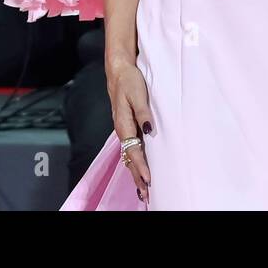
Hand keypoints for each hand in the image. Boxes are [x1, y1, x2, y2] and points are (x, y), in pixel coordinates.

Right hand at [105, 58, 153, 204]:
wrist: (118, 72)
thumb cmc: (129, 82)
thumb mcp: (137, 94)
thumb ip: (143, 112)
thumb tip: (149, 130)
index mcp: (124, 125)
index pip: (133, 151)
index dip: (141, 166)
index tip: (149, 179)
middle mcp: (122, 131)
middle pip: (130, 159)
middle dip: (137, 177)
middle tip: (146, 195)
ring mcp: (124, 130)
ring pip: (129, 156)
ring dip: (136, 173)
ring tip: (143, 190)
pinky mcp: (127, 127)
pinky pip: (131, 150)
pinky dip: (135, 163)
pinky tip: (139, 170)